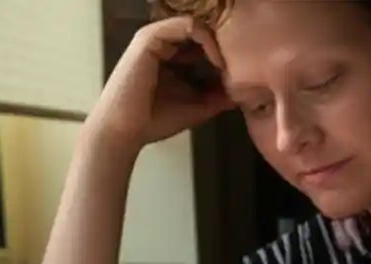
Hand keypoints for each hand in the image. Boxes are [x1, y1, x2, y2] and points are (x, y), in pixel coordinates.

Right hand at [85, 16, 233, 154]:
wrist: (125, 131)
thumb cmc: (156, 120)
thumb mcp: (199, 105)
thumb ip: (220, 95)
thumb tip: (245, 91)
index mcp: (173, 55)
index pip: (206, 43)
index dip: (226, 54)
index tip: (243, 73)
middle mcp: (164, 42)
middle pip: (204, 32)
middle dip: (226, 46)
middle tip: (244, 64)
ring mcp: (156, 37)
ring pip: (199, 25)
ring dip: (219, 43)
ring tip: (230, 66)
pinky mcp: (150, 38)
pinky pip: (188, 26)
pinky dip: (207, 41)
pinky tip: (217, 62)